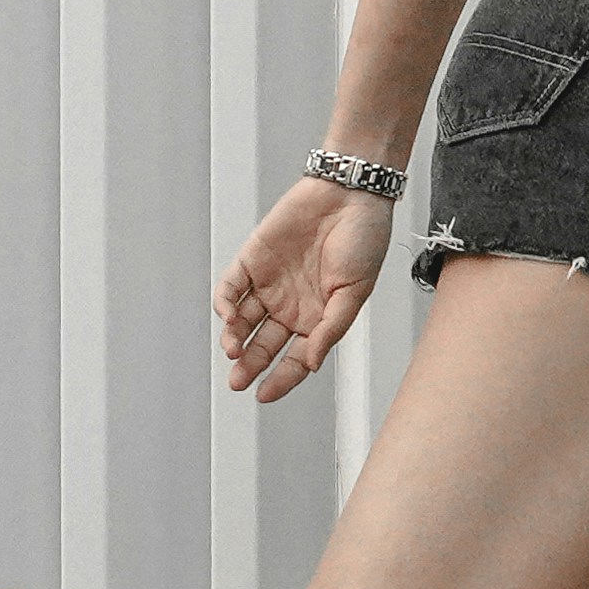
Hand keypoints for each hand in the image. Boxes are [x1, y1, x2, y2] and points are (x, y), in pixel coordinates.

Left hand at [215, 170, 397, 403]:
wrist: (349, 193)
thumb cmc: (363, 239)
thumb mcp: (355, 292)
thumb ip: (331, 329)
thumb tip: (311, 363)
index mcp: (317, 318)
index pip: (293, 358)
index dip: (280, 378)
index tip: (264, 395)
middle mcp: (291, 305)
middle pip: (262, 345)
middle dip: (249, 365)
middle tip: (238, 381)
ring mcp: (269, 284)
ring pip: (243, 321)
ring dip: (235, 339)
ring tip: (234, 351)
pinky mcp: (252, 260)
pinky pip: (231, 288)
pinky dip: (225, 305)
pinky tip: (229, 318)